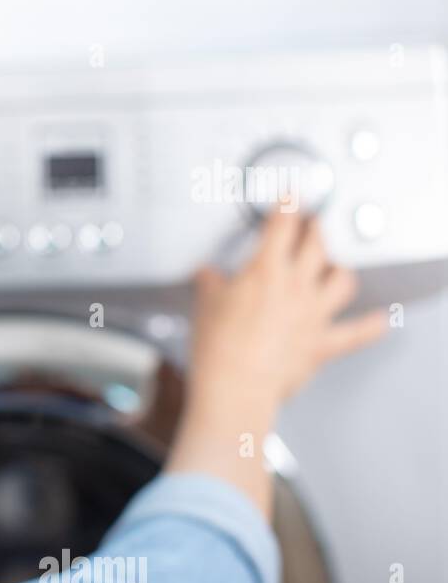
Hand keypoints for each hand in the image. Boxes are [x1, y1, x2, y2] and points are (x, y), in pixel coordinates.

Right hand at [187, 207, 386, 414]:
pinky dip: (369, 326)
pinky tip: (379, 319)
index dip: (288, 205)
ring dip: (340, 268)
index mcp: (265, 270)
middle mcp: (296, 286)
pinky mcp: (322, 343)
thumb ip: (210, 283)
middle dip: (315, 229)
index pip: (282, 225)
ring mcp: (313, 314)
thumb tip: (207, 274)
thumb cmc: (218, 347)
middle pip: (317, 245)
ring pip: (342, 280)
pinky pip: (356, 332)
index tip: (292, 196)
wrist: (234, 386)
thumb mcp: (204, 304)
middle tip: (312, 223)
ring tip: (335, 264)